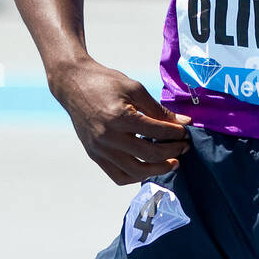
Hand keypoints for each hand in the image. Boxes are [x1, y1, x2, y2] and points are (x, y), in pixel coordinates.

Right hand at [49, 57, 192, 183]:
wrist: (73, 84)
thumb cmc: (105, 82)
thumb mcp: (135, 89)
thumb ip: (159, 109)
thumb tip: (185, 123)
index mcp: (120, 117)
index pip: (157, 132)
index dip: (176, 133)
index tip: (185, 132)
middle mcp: (108, 137)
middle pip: (149, 155)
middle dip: (172, 153)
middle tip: (184, 148)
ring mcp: (99, 149)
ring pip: (134, 171)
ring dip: (157, 170)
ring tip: (171, 162)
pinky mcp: (94, 155)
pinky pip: (118, 176)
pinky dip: (136, 176)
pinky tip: (148, 167)